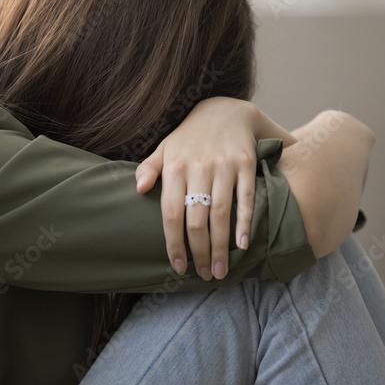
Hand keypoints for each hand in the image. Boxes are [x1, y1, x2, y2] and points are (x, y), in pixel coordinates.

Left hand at [134, 97, 260, 280]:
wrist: (225, 110)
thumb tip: (138, 189)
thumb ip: (149, 168)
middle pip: (197, 220)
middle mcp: (198, 168)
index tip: (178, 266)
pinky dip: (245, 223)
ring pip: (221, 214)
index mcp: (175, 167)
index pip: (171, 214)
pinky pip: (246, 198)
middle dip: (200, 252)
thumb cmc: (189, 137)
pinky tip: (243, 245)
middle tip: (203, 275)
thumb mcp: (165, 148)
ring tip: (220, 270)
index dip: (174, 244)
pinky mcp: (245, 164)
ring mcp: (223, 166)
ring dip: (221, 246)